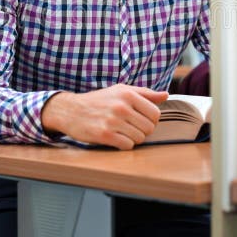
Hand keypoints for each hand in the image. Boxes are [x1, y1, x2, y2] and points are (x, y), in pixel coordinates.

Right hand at [42, 84, 168, 149]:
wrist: (71, 110)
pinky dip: (123, 145)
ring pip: (139, 138)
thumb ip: (144, 93)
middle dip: (142, 130)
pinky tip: (115, 138)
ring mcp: (113, 121)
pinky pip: (127, 146)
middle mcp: (121, 107)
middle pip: (149, 128)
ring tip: (121, 131)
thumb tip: (165, 95)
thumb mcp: (120, 91)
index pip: (155, 113)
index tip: (140, 119)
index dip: (150, 119)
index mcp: (128, 94)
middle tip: (130, 127)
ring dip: (132, 138)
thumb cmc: (99, 100)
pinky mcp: (104, 135)